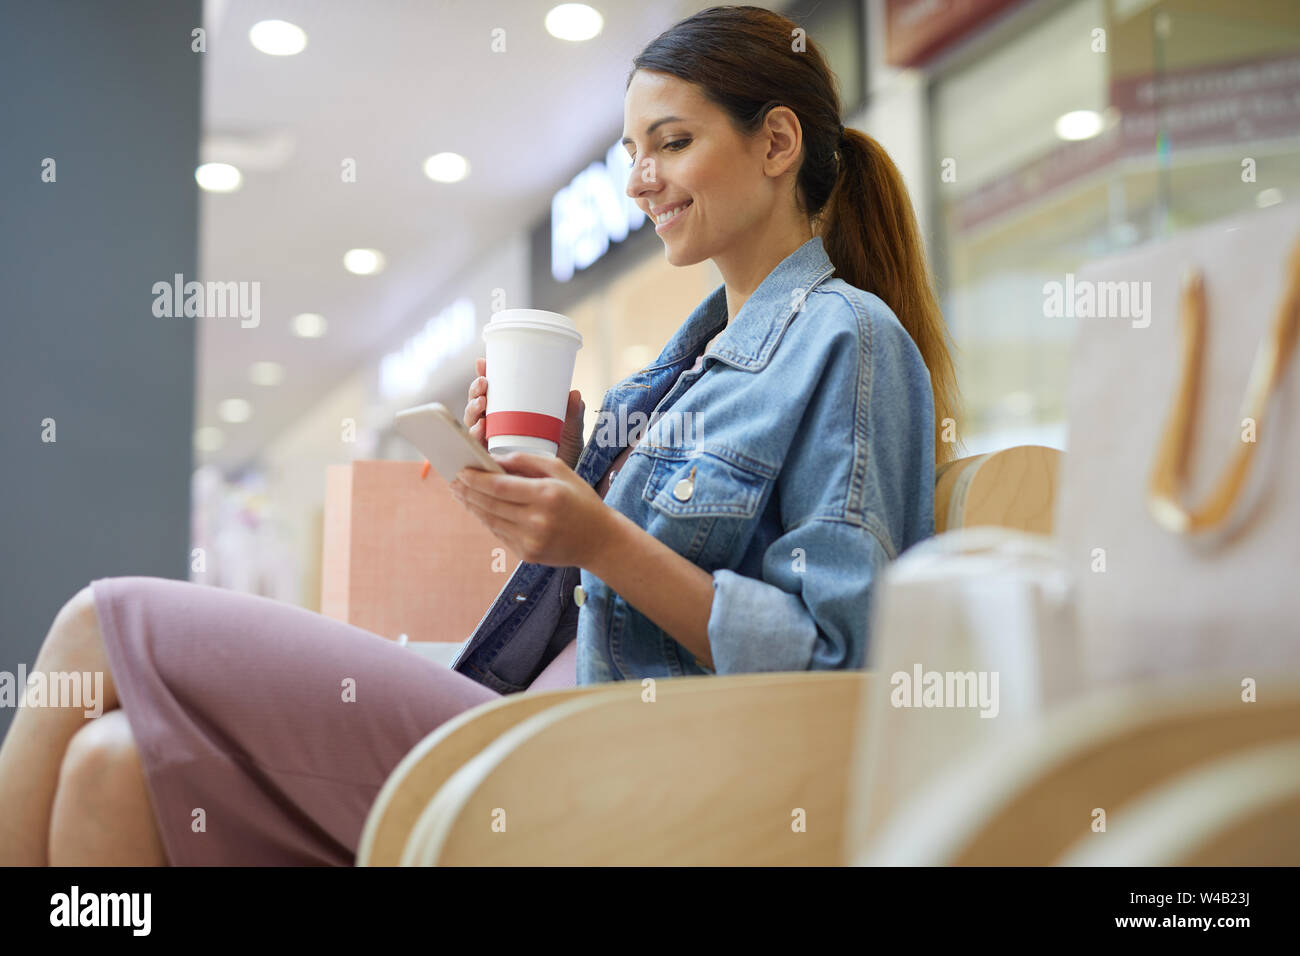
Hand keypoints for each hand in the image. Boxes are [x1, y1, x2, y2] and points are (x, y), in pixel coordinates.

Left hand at [448, 451, 611, 567]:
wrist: (601, 541)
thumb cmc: (581, 500)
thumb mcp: (561, 471)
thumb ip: (527, 461)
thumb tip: (494, 460)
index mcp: (547, 495)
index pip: (500, 486)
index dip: (476, 479)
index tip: (460, 471)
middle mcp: (537, 520)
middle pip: (490, 504)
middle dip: (468, 491)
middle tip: (453, 480)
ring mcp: (531, 541)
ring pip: (490, 520)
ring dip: (472, 506)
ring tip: (460, 493)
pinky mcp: (527, 555)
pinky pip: (499, 533)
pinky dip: (486, 519)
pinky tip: (479, 508)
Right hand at [465, 357, 585, 469]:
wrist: (562, 485)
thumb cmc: (564, 454)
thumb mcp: (571, 431)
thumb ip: (572, 414)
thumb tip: (574, 394)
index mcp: (511, 412)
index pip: (493, 390)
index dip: (483, 375)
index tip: (482, 363)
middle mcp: (498, 425)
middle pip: (477, 403)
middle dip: (475, 390)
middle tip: (484, 384)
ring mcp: (492, 442)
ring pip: (472, 421)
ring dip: (472, 409)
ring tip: (483, 403)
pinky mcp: (491, 459)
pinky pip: (475, 447)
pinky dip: (473, 436)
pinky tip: (480, 429)